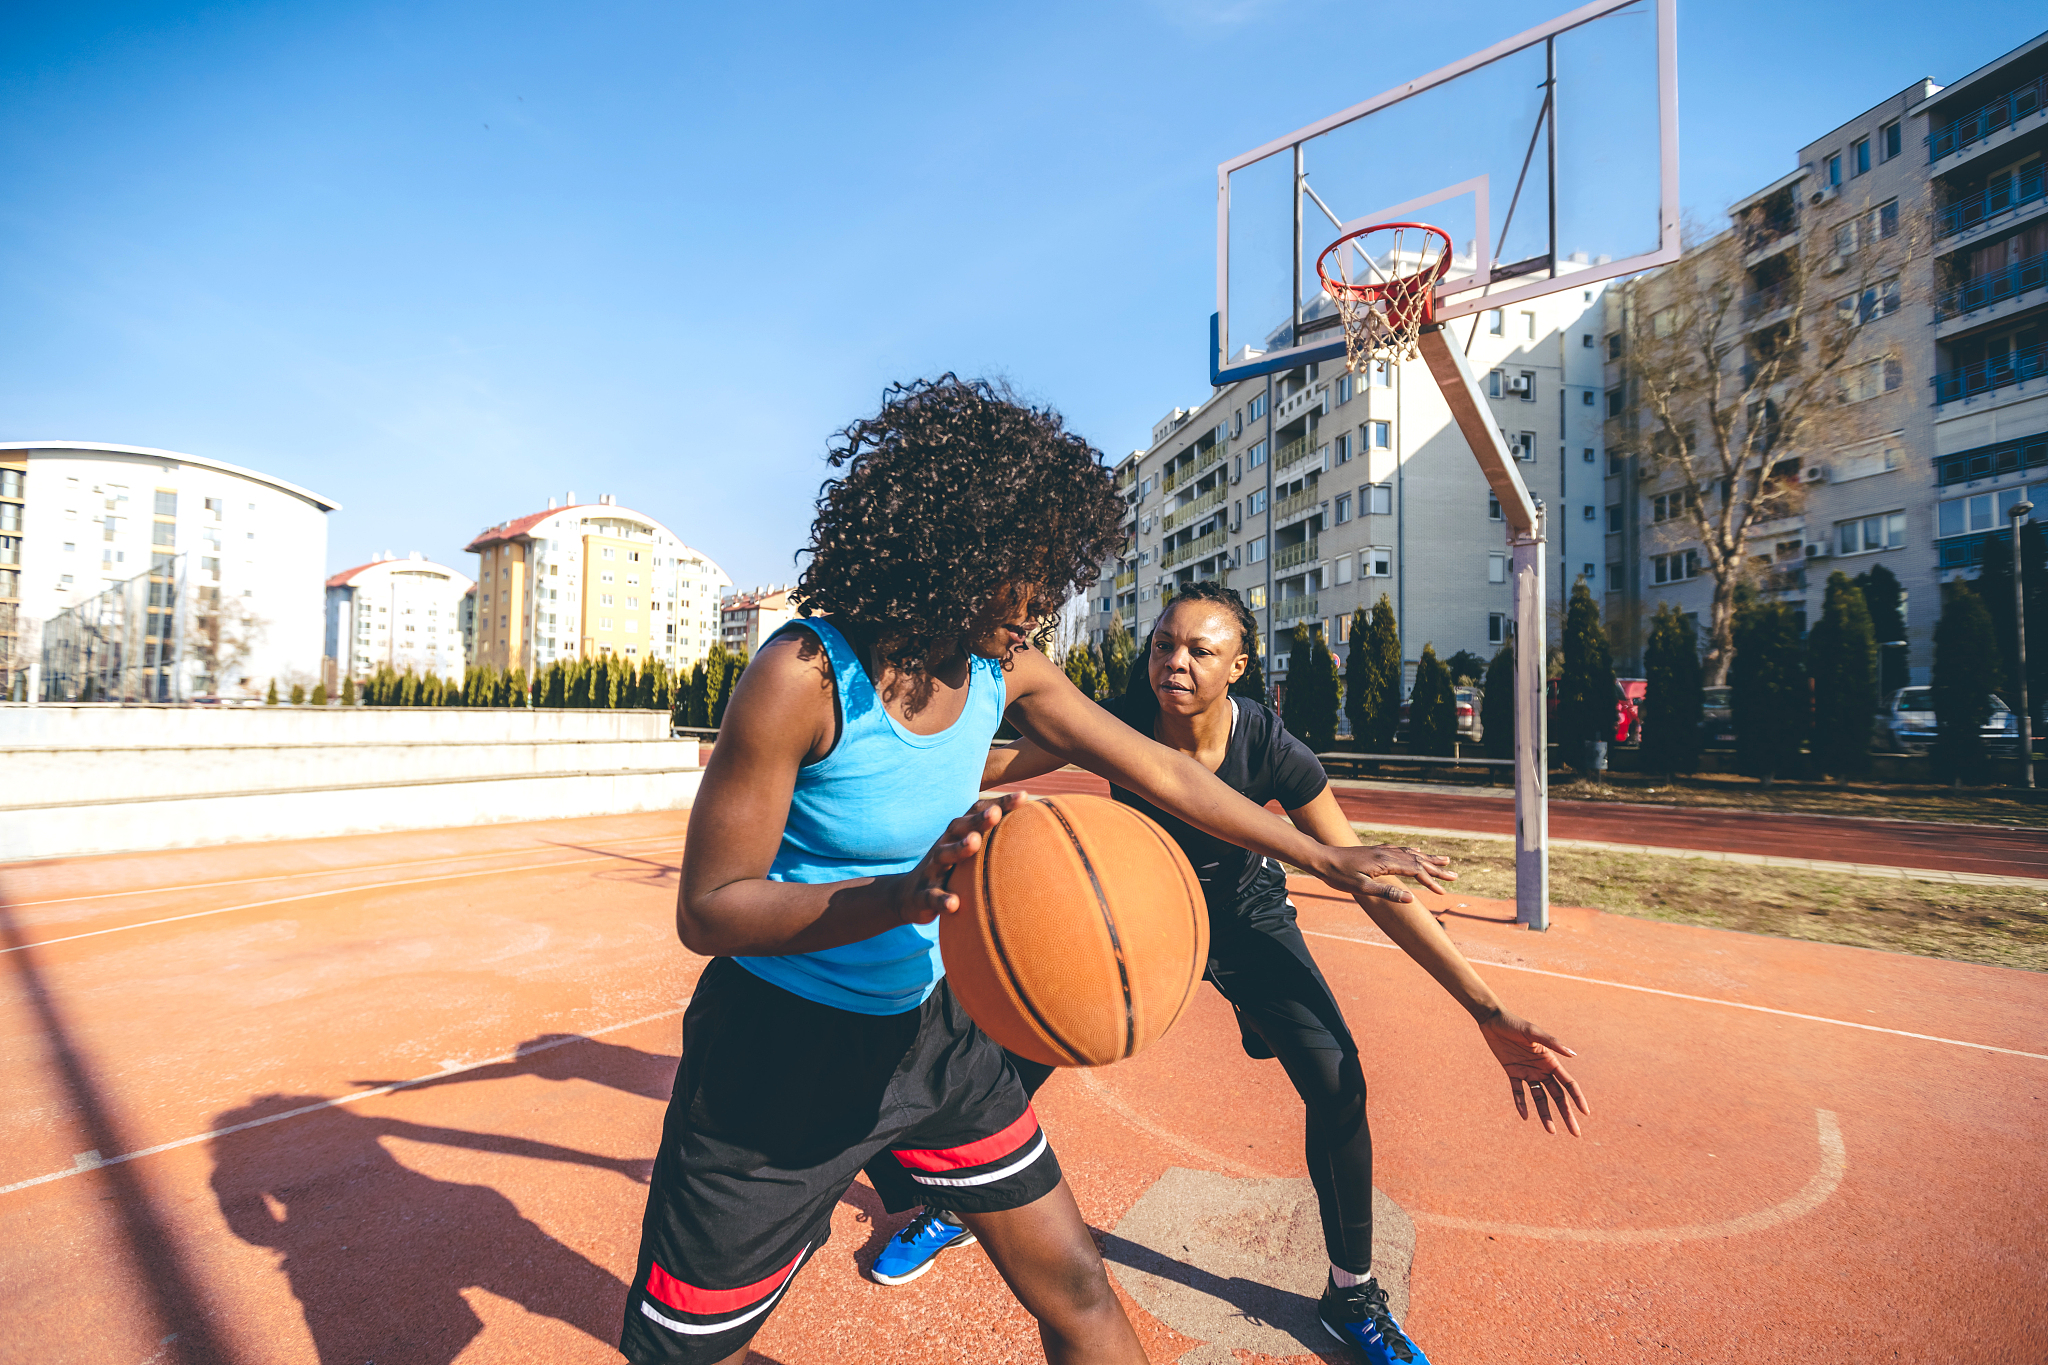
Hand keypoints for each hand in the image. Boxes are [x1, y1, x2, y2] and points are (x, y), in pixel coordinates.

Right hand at [893, 792, 1028, 924]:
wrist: (907, 896)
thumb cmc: (947, 869)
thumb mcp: (964, 851)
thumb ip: (989, 837)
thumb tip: (1029, 823)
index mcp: (956, 835)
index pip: (976, 814)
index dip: (999, 804)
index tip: (1023, 797)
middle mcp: (943, 846)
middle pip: (959, 828)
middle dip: (977, 820)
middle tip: (995, 813)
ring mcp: (932, 870)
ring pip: (944, 856)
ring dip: (959, 848)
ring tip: (975, 842)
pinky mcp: (924, 896)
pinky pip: (932, 896)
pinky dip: (943, 899)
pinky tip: (954, 903)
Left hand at [1314, 843, 1455, 902]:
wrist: (1321, 859)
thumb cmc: (1338, 876)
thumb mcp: (1361, 888)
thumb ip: (1386, 893)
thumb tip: (1411, 898)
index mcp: (1385, 863)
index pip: (1415, 871)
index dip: (1430, 881)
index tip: (1443, 891)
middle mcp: (1386, 854)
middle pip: (1417, 860)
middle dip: (1436, 869)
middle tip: (1454, 875)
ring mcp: (1381, 851)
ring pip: (1411, 854)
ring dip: (1428, 859)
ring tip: (1444, 861)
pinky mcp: (1376, 851)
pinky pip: (1401, 850)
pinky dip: (1413, 853)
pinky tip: (1417, 852)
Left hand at [1477, 1009, 1588, 1135]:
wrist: (1493, 1021)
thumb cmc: (1516, 1024)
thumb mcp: (1534, 1032)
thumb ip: (1552, 1043)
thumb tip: (1573, 1054)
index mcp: (1550, 1061)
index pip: (1568, 1084)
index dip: (1577, 1098)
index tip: (1585, 1113)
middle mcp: (1541, 1069)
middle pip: (1557, 1096)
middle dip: (1567, 1114)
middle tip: (1575, 1132)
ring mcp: (1527, 1072)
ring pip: (1539, 1098)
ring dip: (1545, 1114)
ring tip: (1551, 1131)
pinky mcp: (1512, 1072)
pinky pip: (1518, 1092)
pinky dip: (1521, 1104)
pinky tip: (1524, 1116)